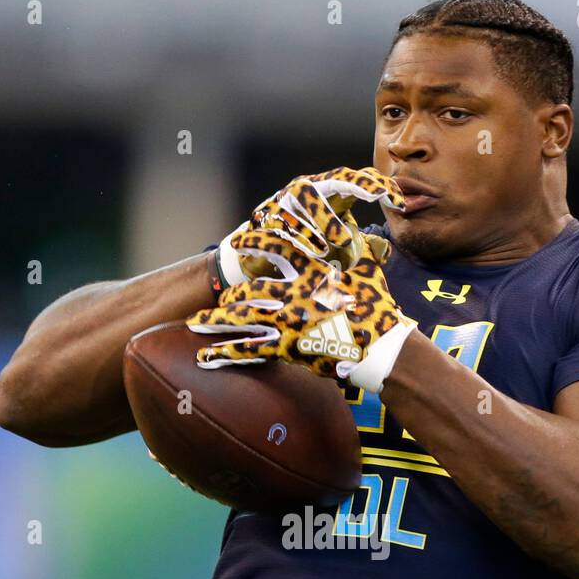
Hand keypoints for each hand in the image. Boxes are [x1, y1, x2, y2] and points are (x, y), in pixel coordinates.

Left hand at [189, 230, 412, 388]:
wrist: (382, 347)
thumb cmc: (378, 306)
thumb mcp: (367, 265)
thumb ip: (353, 242)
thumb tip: (351, 220)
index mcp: (312, 268)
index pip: (275, 247)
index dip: (253, 243)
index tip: (239, 242)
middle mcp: (295, 291)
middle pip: (250, 287)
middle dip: (230, 291)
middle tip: (217, 295)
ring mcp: (289, 320)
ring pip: (242, 317)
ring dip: (216, 322)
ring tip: (196, 324)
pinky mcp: (287, 347)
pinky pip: (249, 350)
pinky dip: (225, 354)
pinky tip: (205, 358)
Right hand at [214, 166, 402, 286]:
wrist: (259, 261)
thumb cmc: (305, 252)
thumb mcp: (338, 250)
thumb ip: (362, 247)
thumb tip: (385, 249)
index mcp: (329, 194)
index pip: (358, 180)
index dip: (380, 186)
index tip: (399, 201)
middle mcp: (308, 190)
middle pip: (336, 178)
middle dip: (358, 185)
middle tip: (375, 197)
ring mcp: (284, 201)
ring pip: (308, 196)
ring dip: (326, 218)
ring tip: (341, 241)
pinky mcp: (265, 216)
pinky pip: (285, 220)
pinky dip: (300, 236)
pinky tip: (313, 252)